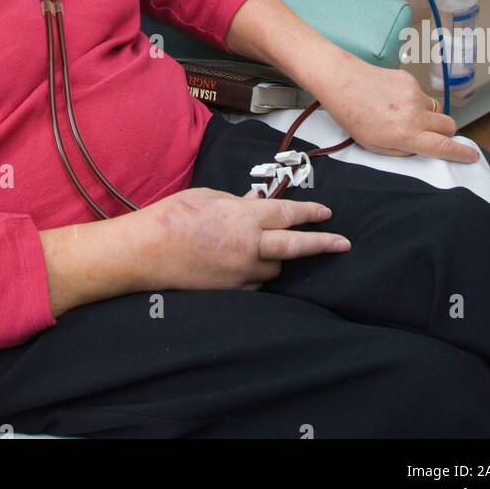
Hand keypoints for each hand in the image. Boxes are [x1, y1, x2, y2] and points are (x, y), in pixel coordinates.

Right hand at [139, 186, 349, 291]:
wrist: (146, 252)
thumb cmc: (173, 217)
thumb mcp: (209, 197)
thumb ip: (238, 202)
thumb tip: (256, 202)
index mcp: (244, 217)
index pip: (288, 214)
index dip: (311, 214)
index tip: (327, 214)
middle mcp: (249, 247)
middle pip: (295, 247)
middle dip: (323, 244)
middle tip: (343, 244)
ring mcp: (241, 273)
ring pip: (274, 268)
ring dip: (275, 258)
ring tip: (260, 248)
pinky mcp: (231, 291)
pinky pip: (254, 282)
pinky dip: (255, 273)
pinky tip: (240, 264)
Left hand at [317, 56, 480, 163]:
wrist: (340, 81)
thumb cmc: (352, 115)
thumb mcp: (374, 145)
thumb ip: (403, 150)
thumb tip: (423, 148)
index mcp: (405, 134)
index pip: (444, 146)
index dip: (462, 153)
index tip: (471, 155)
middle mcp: (414, 113)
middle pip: (449, 125)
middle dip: (445, 133)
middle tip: (430, 135)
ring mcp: (414, 94)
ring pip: (436, 109)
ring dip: (428, 116)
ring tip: (402, 115)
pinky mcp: (410, 79)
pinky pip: (423, 95)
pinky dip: (415, 100)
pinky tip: (394, 100)